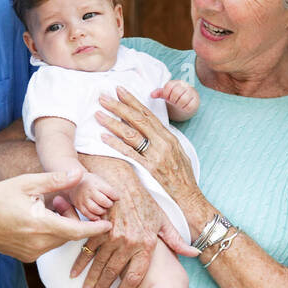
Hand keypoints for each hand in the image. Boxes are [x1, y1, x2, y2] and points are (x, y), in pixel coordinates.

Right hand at [0, 169, 110, 261]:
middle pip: (69, 234)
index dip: (95, 228)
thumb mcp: (26, 183)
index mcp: (41, 225)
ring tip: (47, 206)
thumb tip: (79, 173)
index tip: (109, 225)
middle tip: (60, 200)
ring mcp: (33, 253)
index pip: (77, 230)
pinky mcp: (27, 257)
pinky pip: (48, 245)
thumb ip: (55, 180)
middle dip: (72, 218)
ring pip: (59, 240)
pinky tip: (38, 218)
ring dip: (61, 225)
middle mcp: (39, 243)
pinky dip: (50, 233)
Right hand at [69, 170, 197, 287]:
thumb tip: (195, 254)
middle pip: (114, 273)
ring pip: (99, 264)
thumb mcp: (163, 221)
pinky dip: (80, 263)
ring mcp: (112, 236)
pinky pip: (88, 250)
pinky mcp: (98, 229)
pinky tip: (75, 273)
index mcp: (146, 244)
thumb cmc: (143, 202)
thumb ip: (176, 240)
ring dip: (91, 279)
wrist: (122, 182)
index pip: (135, 275)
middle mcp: (129, 242)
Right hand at [70, 170, 118, 218]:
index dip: (115, 196)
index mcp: (96, 183)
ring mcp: (83, 199)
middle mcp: (89, 191)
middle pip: (103, 201)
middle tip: (109, 204)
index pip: (110, 192)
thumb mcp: (99, 180)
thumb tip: (117, 199)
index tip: (116, 197)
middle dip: (109, 204)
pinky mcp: (79, 206)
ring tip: (103, 209)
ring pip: (96, 209)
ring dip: (102, 211)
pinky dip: (95, 217)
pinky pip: (88, 215)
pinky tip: (98, 215)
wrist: (74, 184)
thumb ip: (107, 189)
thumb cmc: (91, 183)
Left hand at [95, 85, 199, 203]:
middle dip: (119, 106)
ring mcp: (156, 155)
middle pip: (137, 119)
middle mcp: (163, 142)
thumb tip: (152, 129)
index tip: (119, 91)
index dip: (132, 101)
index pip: (148, 114)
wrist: (189, 196)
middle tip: (103, 97)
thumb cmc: (183, 176)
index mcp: (169, 137)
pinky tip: (103, 137)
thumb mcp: (178, 152)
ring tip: (98, 114)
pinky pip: (129, 153)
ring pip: (131, 134)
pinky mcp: (149, 169)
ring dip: (112, 122)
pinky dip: (115, 144)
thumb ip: (164, 140)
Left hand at [152, 79, 199, 119]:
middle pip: (176, 92)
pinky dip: (185, 108)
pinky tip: (184, 107)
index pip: (169, 85)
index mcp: (177, 82)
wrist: (188, 102)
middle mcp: (185, 86)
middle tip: (173, 101)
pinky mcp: (195, 101)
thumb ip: (160, 93)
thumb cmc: (176, 97)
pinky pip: (189, 106)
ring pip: (183, 99)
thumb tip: (152, 95)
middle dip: (172, 99)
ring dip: (178, 104)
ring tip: (178, 104)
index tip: (166, 97)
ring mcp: (191, 93)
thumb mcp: (167, 94)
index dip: (166, 93)